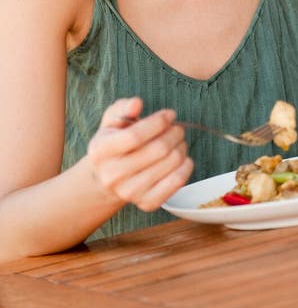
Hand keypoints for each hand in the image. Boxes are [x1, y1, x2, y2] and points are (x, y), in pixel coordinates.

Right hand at [86, 97, 193, 211]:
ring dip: (181, 146)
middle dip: (175, 132)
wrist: (107, 178)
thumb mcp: (111, 121)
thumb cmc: (114, 142)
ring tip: (178, 141)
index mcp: (101, 151)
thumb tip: (137, 103)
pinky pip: (177, 182)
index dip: (158, 122)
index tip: (170, 114)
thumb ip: (123, 108)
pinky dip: (186, 166)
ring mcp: (130, 192)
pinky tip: (182, 158)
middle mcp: (113, 175)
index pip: (135, 136)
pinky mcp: (146, 203)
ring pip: (171, 163)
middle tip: (178, 128)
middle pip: (158, 149)